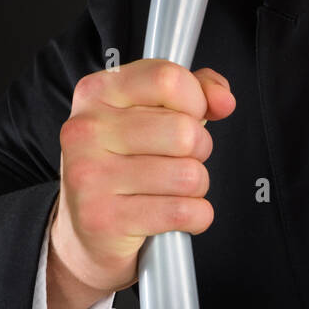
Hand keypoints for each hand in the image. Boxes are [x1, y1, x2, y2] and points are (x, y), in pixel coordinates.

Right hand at [47, 60, 235, 308]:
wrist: (85, 229)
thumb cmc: (126, 163)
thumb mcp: (153, 113)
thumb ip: (196, 91)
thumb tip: (223, 100)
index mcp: (97, 92)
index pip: (168, 79)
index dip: (196, 100)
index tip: (192, 115)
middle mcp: (86, 130)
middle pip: (184, 131)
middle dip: (200, 149)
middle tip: (182, 159)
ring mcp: (90, 176)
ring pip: (189, 175)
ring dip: (197, 186)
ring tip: (174, 188)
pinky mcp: (103, 219)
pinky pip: (183, 212)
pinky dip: (196, 216)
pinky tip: (177, 214)